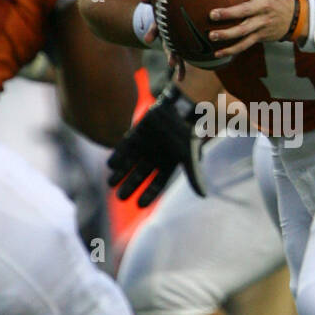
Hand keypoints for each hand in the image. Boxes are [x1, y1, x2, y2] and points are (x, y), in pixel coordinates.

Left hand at [107, 82, 206, 206]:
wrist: (178, 109)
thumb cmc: (185, 134)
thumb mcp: (189, 157)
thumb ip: (193, 175)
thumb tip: (203, 196)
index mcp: (168, 164)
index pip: (157, 184)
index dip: (148, 194)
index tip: (139, 205)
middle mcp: (155, 157)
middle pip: (140, 176)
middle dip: (130, 186)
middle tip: (120, 197)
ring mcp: (144, 146)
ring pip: (130, 164)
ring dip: (120, 174)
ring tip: (111, 184)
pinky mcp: (136, 134)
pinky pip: (124, 148)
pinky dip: (117, 156)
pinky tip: (111, 165)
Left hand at [208, 0, 296, 57]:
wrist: (294, 18)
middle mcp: (263, 7)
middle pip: (244, 11)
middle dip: (228, 13)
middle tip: (212, 14)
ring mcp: (262, 23)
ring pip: (243, 31)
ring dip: (227, 34)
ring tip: (212, 36)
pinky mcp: (260, 36)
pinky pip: (244, 44)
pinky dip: (231, 50)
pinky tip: (218, 53)